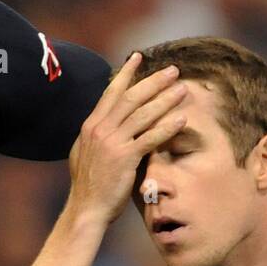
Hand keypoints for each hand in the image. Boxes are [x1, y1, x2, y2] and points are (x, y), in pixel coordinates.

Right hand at [67, 52, 188, 226]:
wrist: (86, 208)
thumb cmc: (88, 186)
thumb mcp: (84, 153)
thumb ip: (96, 136)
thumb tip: (102, 124)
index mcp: (91, 124)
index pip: (111, 92)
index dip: (127, 74)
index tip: (139, 57)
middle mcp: (101, 128)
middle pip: (131, 97)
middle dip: (153, 81)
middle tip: (173, 70)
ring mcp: (113, 141)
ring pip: (143, 113)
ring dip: (165, 99)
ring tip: (182, 89)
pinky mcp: (125, 157)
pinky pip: (150, 138)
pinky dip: (167, 127)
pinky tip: (181, 119)